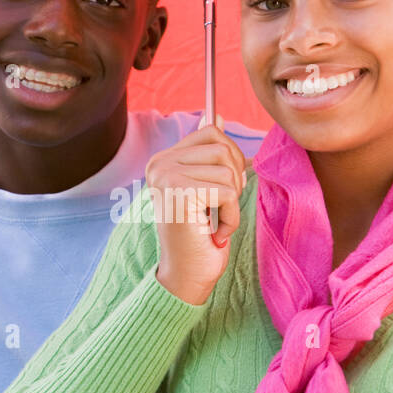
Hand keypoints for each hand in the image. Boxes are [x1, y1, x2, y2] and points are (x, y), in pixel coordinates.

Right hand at [145, 114, 247, 305]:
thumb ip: (206, 153)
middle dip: (234, 179)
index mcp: (163, 160)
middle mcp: (159, 165)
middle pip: (223, 147)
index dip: (230, 159)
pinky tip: (217, 233)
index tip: (219, 190)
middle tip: (219, 207)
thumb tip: (215, 115)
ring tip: (216, 221)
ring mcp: (167, 177)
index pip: (211, 132)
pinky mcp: (181, 194)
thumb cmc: (198, 237)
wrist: (185, 277)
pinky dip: (232, 217)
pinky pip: (228, 192)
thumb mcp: (204, 187)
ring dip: (233, 201)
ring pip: (228, 170)